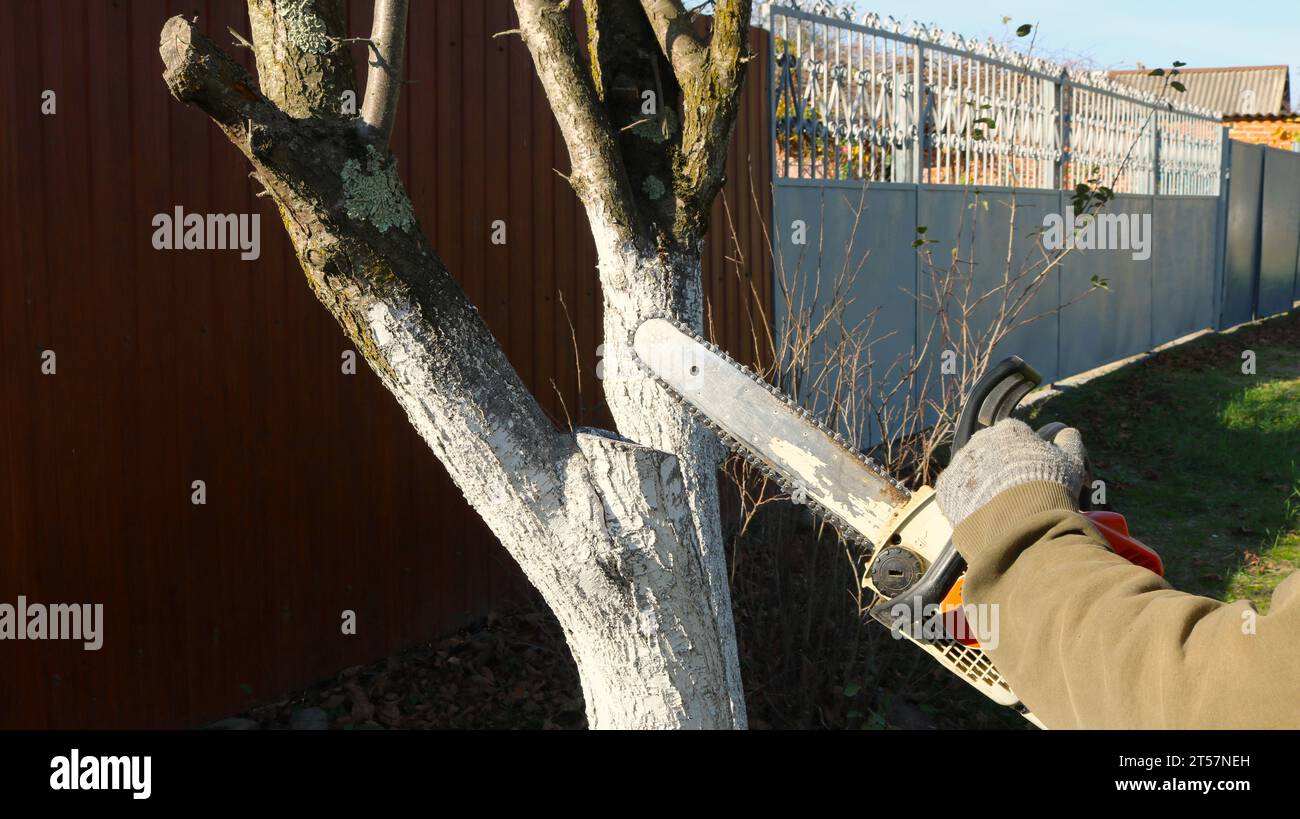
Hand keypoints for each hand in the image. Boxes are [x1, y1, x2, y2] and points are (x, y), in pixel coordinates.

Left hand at [935, 419, 1086, 528]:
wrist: (1021, 523)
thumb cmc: (1050, 487)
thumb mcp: (1071, 462)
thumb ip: (1070, 441)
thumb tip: (1067, 432)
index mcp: (1010, 429)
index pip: (1018, 438)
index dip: (1030, 457)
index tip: (1036, 474)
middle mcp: (980, 441)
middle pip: (993, 453)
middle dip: (1004, 470)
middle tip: (1019, 493)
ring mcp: (960, 464)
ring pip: (974, 473)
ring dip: (985, 485)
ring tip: (1002, 507)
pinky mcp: (946, 489)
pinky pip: (957, 493)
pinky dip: (968, 502)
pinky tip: (984, 514)